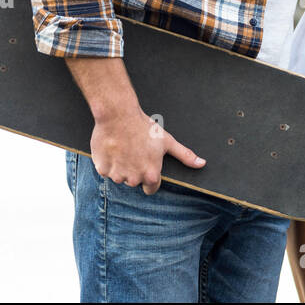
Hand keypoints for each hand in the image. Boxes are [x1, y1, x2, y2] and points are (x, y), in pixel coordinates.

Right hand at [90, 108, 204, 194]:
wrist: (118, 115)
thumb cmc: (144, 127)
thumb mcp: (167, 141)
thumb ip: (184, 155)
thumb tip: (201, 163)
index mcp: (150, 175)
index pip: (151, 188)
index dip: (151, 176)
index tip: (147, 164)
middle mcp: (134, 179)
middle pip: (135, 182)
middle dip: (136, 170)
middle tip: (136, 151)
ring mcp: (117, 175)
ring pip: (120, 177)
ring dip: (121, 167)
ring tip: (125, 148)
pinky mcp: (102, 169)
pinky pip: (106, 170)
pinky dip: (108, 162)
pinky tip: (113, 148)